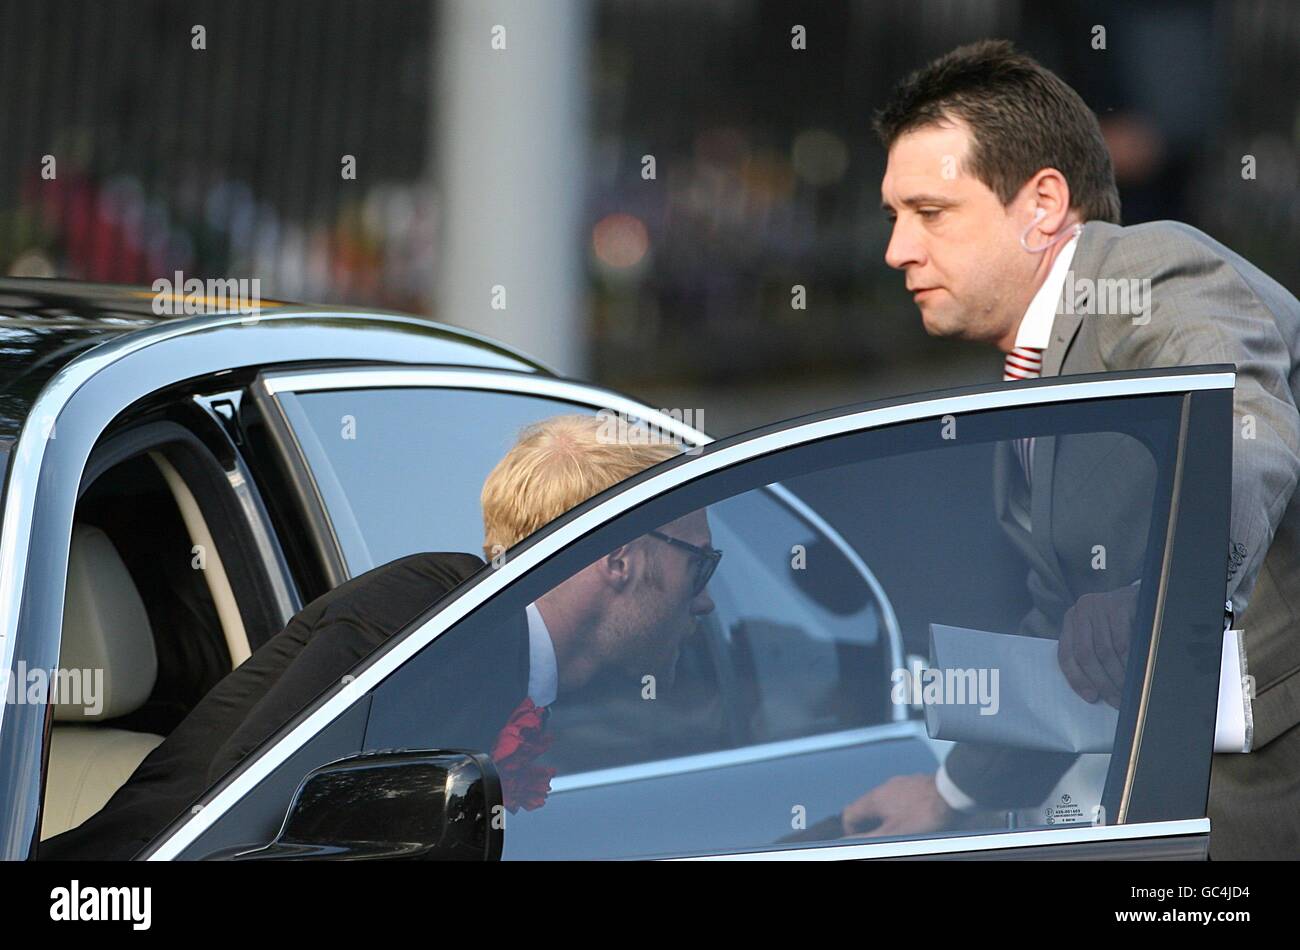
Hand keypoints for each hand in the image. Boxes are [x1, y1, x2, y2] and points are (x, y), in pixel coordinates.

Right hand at [841, 773, 953, 837]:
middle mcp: (885, 788)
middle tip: (884, 841)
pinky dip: (905, 812)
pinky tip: (919, 822)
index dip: (851, 832)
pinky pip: (904, 801)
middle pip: (868, 810)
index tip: (864, 843)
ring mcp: (902, 785)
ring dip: (889, 820)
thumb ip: (868, 840)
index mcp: (874, 798)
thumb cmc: (924, 815)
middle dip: (872, 828)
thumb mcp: (892, 834)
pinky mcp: (918, 786)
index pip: (849, 814)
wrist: (953, 794)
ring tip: (904, 834)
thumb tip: (845, 843)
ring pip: (887, 805)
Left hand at [1057, 585, 1139, 707]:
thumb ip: (1091, 654)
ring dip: (1117, 676)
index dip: (1076, 679)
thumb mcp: (1099, 633)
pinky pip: (1122, 642)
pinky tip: (1134, 673)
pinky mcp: (1118, 605)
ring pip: (1104, 652)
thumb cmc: (1121, 622)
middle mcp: (1081, 611)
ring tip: (1126, 691)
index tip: (1091, 697)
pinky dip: (1128, 662)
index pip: (1066, 654)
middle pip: (1085, 655)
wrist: (1146, 596)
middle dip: (1101, 682)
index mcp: (1071, 620)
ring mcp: (1099, 606)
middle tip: (1115, 699)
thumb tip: (1094, 692)